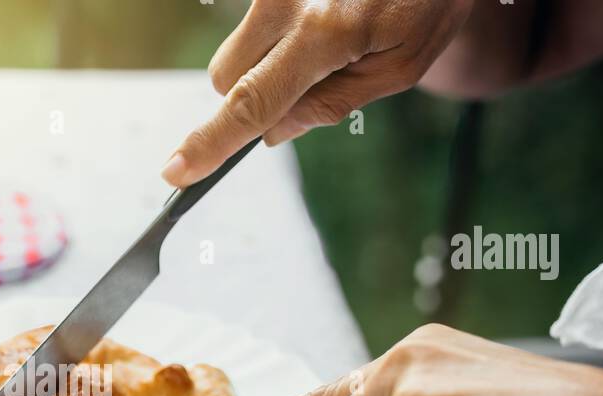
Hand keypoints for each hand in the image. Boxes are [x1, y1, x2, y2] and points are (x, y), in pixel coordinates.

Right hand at [162, 0, 473, 186]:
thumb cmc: (428, 1)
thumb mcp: (401, 66)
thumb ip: (333, 104)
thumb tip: (271, 134)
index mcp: (325, 34)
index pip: (253, 103)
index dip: (211, 144)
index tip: (175, 172)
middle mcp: (287, 1)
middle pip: (227, 79)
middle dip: (253, 94)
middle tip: (313, 81)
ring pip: (235, 52)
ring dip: (266, 61)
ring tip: (328, 38)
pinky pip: (252, 22)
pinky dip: (278, 33)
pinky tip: (323, 17)